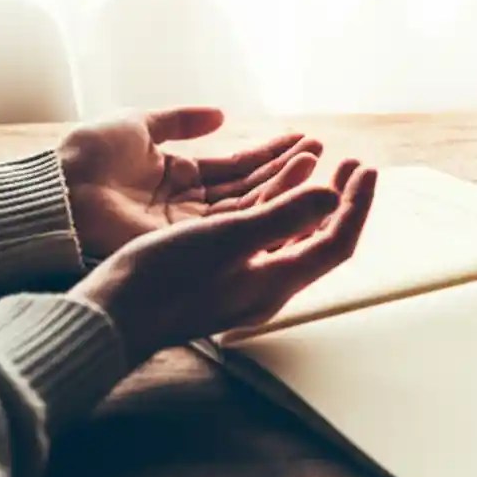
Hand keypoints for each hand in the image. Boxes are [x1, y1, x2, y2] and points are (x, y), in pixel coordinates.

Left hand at [58, 106, 324, 259]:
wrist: (59, 194)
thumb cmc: (86, 159)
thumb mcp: (136, 125)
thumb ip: (179, 120)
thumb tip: (220, 114)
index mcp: (175, 175)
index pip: (232, 165)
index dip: (266, 153)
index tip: (299, 141)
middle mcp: (189, 204)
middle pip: (247, 186)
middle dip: (285, 168)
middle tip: (320, 151)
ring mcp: (191, 226)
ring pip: (249, 204)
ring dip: (284, 182)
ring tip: (316, 161)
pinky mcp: (191, 242)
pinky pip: (236, 223)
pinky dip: (266, 204)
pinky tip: (293, 187)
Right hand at [70, 161, 377, 363]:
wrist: (111, 316)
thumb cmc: (164, 278)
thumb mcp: (226, 238)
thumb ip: (282, 216)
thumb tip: (333, 196)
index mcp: (277, 281)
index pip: (336, 242)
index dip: (356, 205)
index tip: (366, 168)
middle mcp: (268, 287)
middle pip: (320, 239)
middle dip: (339, 200)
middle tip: (351, 163)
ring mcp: (244, 283)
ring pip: (292, 236)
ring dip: (308, 198)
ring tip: (317, 161)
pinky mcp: (221, 276)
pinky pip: (264, 238)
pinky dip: (277, 208)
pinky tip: (271, 188)